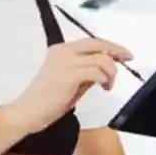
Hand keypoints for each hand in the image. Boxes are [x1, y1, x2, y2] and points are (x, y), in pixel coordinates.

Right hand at [4, 38, 131, 133]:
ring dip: (111, 72)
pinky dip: (105, 78)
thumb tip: (104, 70)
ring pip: (101, 58)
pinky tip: (104, 88)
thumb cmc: (46, 101)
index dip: (110, 46)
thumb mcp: (70, 82)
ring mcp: (66, 61)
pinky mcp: (70, 74)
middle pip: (98, 44)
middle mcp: (63, 51)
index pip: (91, 42)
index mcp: (61, 50)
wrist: (27, 112)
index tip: (124, 54)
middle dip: (117, 51)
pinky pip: (97, 71)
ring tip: (108, 85)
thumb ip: (85, 73)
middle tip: (128, 60)